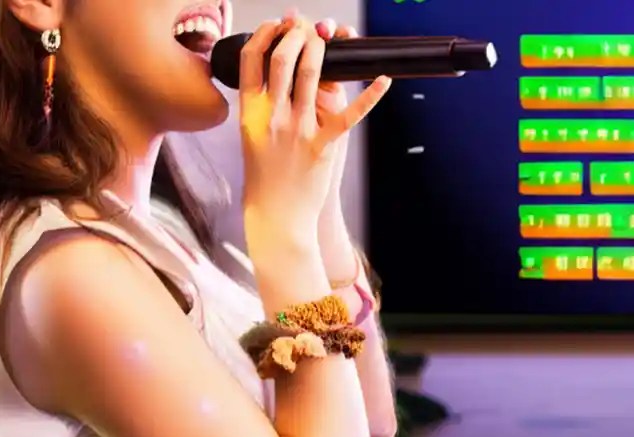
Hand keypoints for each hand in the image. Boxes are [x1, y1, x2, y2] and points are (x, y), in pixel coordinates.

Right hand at [238, 18, 390, 261]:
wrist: (276, 215)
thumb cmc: (266, 176)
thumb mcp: (253, 135)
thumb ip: (264, 104)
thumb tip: (279, 71)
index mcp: (250, 112)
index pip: (251, 59)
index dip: (266, 33)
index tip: (278, 24)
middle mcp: (272, 116)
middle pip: (282, 59)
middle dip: (297, 34)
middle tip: (307, 26)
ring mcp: (298, 130)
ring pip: (311, 75)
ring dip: (322, 50)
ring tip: (329, 38)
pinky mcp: (323, 145)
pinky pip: (350, 114)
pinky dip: (370, 95)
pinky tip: (383, 79)